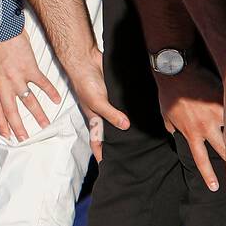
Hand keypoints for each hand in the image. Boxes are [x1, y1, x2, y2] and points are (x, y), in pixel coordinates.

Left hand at [0, 33, 60, 141]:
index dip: (2, 124)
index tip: (7, 136)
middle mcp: (4, 85)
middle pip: (12, 111)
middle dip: (18, 127)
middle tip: (25, 138)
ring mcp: (18, 78)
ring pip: (29, 101)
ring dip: (37, 114)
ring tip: (44, 125)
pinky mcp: (30, 68)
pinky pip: (42, 84)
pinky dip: (51, 92)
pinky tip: (57, 100)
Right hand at [61, 42, 129, 162]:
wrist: (86, 60)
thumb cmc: (84, 81)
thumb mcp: (97, 102)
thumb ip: (111, 114)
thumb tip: (125, 125)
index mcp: (93, 118)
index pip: (96, 140)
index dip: (100, 152)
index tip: (106, 164)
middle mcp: (101, 113)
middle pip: (109, 132)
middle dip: (116, 142)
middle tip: (129, 153)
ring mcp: (109, 103)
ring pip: (118, 119)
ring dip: (126, 126)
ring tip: (139, 137)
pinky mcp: (115, 94)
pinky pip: (123, 105)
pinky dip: (130, 110)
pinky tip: (140, 114)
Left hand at [156, 66, 225, 193]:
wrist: (179, 71)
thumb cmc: (170, 93)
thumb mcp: (167, 114)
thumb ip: (172, 128)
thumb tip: (175, 135)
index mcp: (192, 133)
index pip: (201, 159)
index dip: (208, 175)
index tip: (216, 188)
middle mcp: (207, 128)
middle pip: (224, 152)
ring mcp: (218, 116)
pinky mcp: (224, 104)